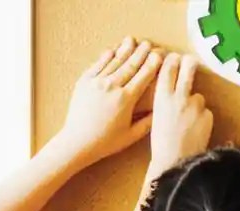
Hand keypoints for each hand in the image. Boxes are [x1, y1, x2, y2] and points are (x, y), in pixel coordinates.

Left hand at [56, 38, 162, 165]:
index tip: (160, 55)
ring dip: (124, 50)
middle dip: (140, 53)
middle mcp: (111, 87)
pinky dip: (106, 56)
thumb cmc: (106, 142)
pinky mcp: (84, 82)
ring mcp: (96, 82)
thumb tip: (162, 110)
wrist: (77, 141)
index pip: (143, 76)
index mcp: (126, 99)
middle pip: (130, 65)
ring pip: (114, 62)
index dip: (152, 64)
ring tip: (132, 40)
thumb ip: (148, 122)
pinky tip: (113, 50)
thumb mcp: (131, 136)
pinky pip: (98, 65)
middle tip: (148, 43)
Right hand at [148, 54, 214, 176]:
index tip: (174, 57)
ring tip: (188, 123)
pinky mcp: (207, 115)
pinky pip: (206, 112)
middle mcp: (178, 97)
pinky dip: (203, 119)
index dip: (171, 61)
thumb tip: (173, 90)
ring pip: (198, 97)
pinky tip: (196, 131)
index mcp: (161, 98)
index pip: (167, 70)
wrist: (174, 162)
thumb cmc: (162, 143)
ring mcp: (194, 105)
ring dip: (196, 104)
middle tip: (191, 61)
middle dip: (190, 63)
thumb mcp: (157, 117)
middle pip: (187, 70)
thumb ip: (165, 101)